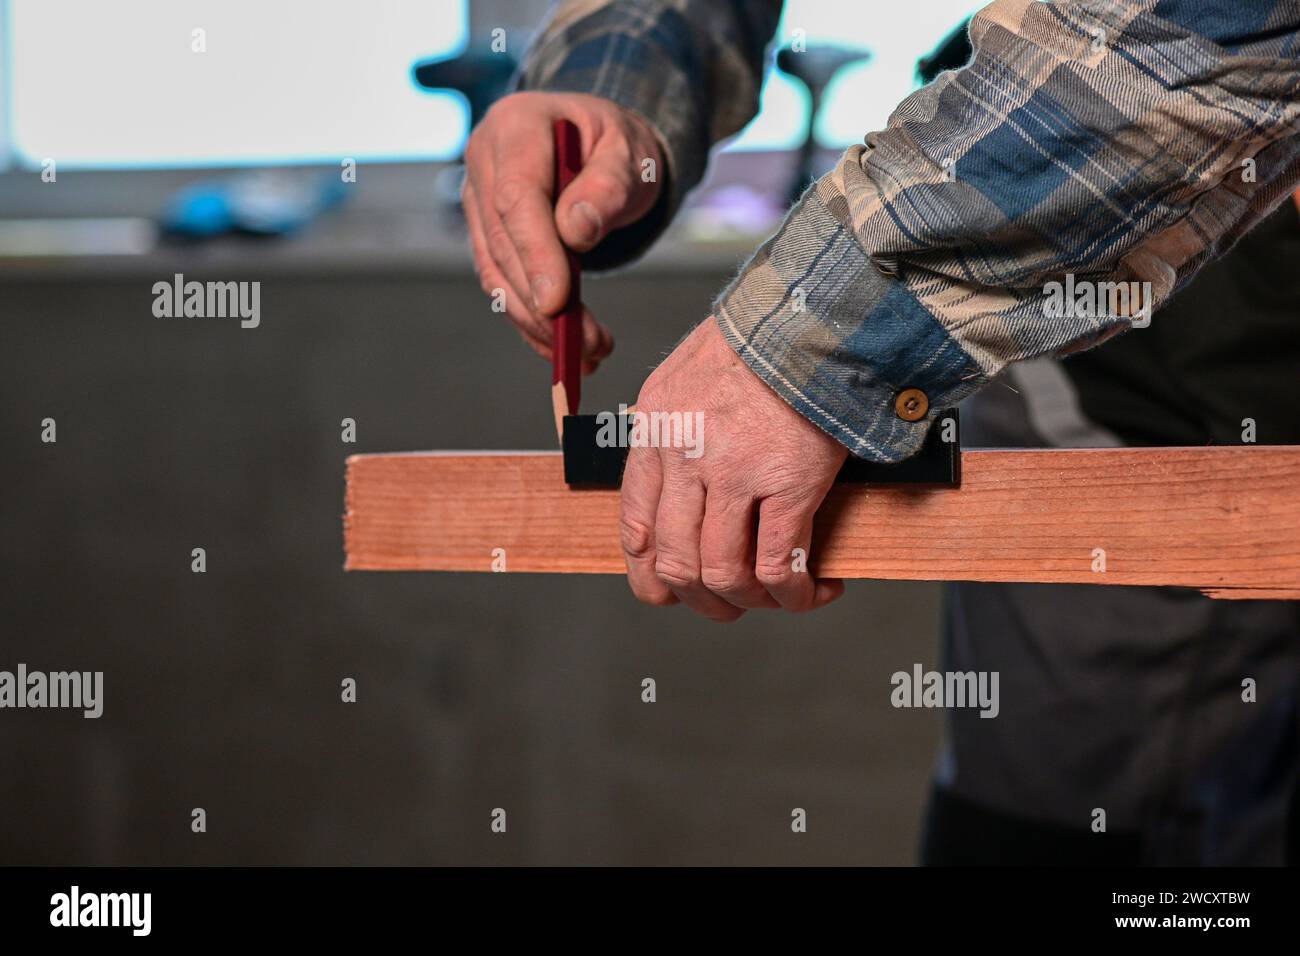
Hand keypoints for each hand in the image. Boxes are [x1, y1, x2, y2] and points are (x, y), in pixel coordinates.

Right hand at [462, 91, 665, 372]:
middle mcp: (485, 163)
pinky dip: (532, 322)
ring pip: (498, 273)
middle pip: (504, 244)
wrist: (599, 145)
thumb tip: (575, 231)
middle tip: (589, 345)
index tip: (557, 302)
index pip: (516, 197)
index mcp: (516, 127)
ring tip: (589, 354)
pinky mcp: (488, 236)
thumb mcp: (629, 153)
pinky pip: (503, 285)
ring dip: (539, 323)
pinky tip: (565, 348)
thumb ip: (607, 185)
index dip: (534, 253)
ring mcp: (479, 202)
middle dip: (544, 303)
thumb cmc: (616, 145)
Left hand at [620, 318, 848, 621]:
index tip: (675, 584)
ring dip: (749, 602)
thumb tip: (680, 484)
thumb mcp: (688, 373)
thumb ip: (674, 427)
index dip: (652, 570)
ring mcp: (732, 473)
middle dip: (700, 600)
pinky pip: (778, 566)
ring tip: (778, 597)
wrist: (815, 311)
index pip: (633, 525)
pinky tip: (816, 589)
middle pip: (673, 562)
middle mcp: (682, 455)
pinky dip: (796, 593)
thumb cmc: (764, 336)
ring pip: (720, 574)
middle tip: (729, 604)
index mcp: (654, 427)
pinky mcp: (787, 484)